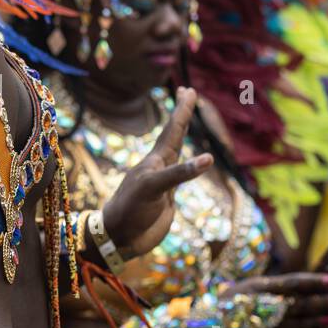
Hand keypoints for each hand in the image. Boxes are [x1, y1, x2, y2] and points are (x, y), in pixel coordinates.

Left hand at [101, 87, 213, 258]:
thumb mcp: (153, 188)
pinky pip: (182, 177)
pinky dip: (191, 166)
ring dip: (183, 135)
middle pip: (174, 135)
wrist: (119, 237)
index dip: (182, 110)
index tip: (188, 89)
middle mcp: (160, 167)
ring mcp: (163, 183)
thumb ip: (179, 173)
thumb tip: (208, 158)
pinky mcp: (167, 199)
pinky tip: (191, 164)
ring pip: (178, 153)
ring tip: (184, 120)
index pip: (172, 130)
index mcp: (155, 160)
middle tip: (187, 92)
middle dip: (182, 114)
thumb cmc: (131, 209)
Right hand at [231, 272, 327, 327]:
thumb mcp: (245, 289)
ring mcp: (257, 323)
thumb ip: (270, 288)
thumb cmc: (227, 305)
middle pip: (296, 302)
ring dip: (315, 321)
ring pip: (293, 322)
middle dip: (320, 302)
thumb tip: (300, 287)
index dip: (316, 281)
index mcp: (256, 286)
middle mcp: (257, 303)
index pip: (292, 282)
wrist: (201, 326)